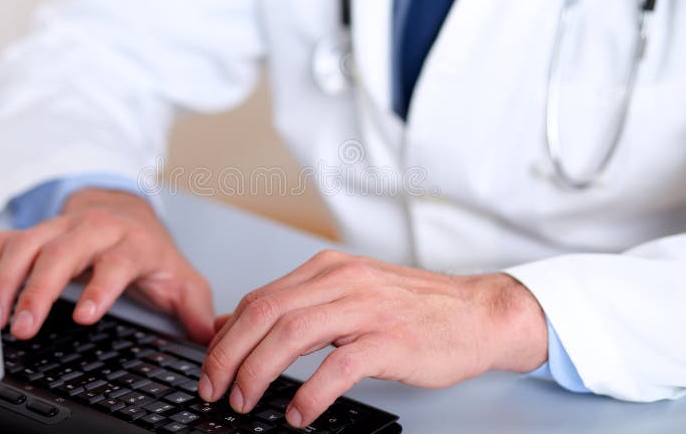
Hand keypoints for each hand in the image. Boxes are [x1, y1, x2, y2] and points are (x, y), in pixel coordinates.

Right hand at [0, 189, 213, 343]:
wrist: (127, 211)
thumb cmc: (150, 250)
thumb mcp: (180, 276)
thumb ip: (194, 307)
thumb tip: (206, 336)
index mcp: (131, 242)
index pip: (115, 261)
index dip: (100, 287)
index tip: (84, 316)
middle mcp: (94, 229)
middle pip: (63, 251)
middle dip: (40, 288)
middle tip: (24, 326)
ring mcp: (61, 226)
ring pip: (28, 244)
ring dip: (6, 280)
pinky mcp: (36, 229)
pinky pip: (6, 240)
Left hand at [199, 250, 546, 428]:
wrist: (475, 312)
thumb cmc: (411, 309)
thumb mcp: (347, 295)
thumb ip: (296, 308)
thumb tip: (236, 327)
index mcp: (326, 270)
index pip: (259, 298)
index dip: (226, 336)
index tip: (210, 367)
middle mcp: (341, 281)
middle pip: (265, 313)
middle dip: (229, 355)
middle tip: (213, 389)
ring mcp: (367, 308)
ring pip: (292, 335)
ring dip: (258, 373)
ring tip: (245, 402)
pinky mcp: (391, 340)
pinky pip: (339, 367)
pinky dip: (310, 393)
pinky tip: (298, 414)